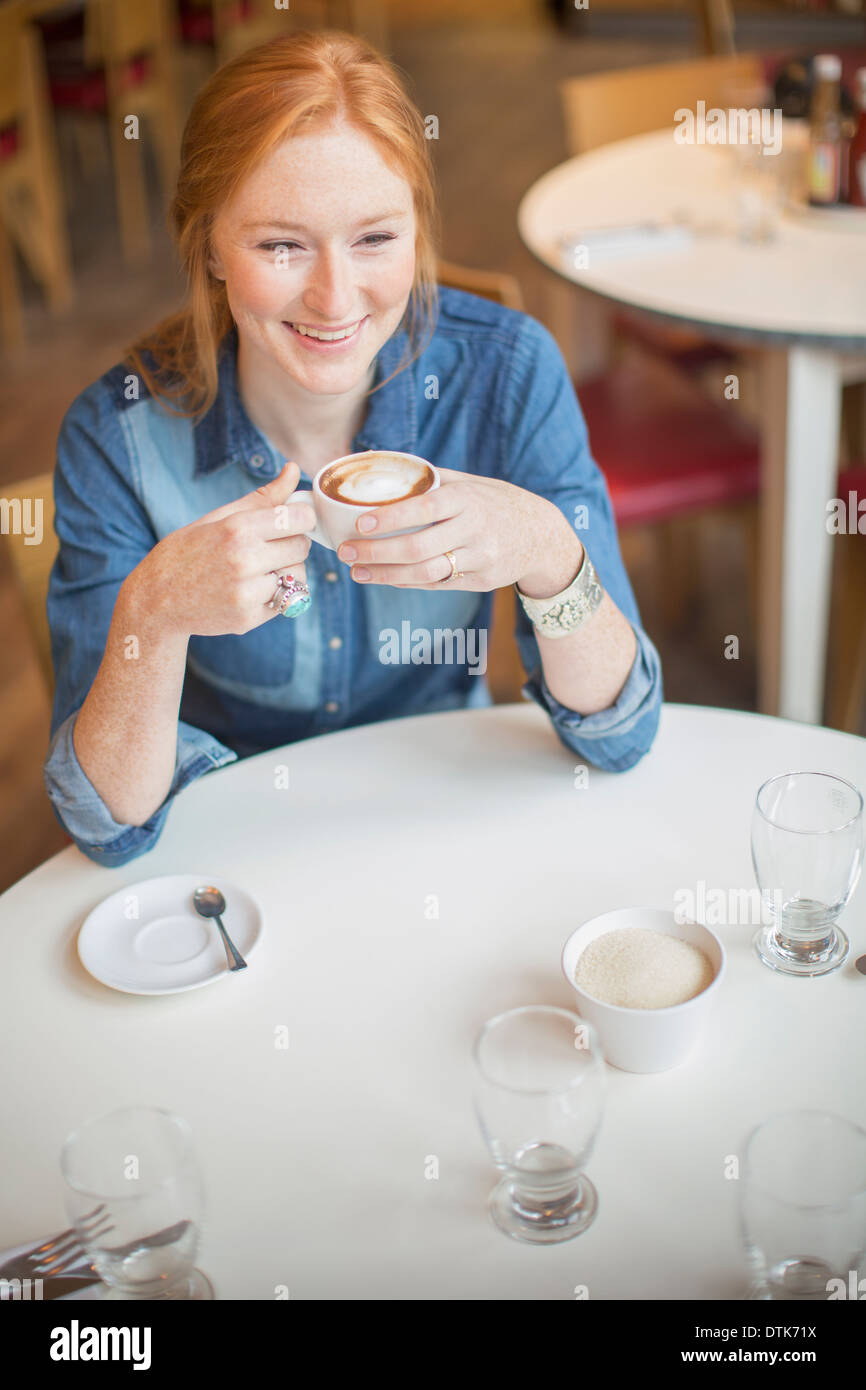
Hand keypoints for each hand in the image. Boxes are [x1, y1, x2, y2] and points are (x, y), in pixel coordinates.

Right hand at [128, 462, 314, 636]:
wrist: (156, 600)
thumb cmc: (188, 552)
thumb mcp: (218, 518)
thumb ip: (262, 497)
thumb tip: (294, 469)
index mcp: (237, 528)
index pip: (299, 518)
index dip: (302, 517)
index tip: (294, 520)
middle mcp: (244, 560)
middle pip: (301, 547)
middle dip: (292, 543)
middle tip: (270, 546)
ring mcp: (247, 592)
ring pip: (298, 576)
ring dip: (286, 571)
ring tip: (258, 569)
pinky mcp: (249, 618)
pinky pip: (285, 601)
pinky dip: (275, 594)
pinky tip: (250, 589)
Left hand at [335, 467, 582, 596]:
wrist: (541, 536)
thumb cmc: (496, 502)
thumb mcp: (471, 483)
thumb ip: (433, 480)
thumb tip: (384, 467)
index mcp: (468, 499)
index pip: (424, 509)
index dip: (390, 518)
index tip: (360, 523)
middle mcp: (475, 529)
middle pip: (419, 547)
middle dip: (377, 552)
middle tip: (346, 552)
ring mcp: (479, 558)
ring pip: (425, 572)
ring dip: (386, 574)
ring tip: (357, 571)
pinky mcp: (481, 580)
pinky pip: (437, 584)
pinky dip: (406, 581)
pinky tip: (384, 577)